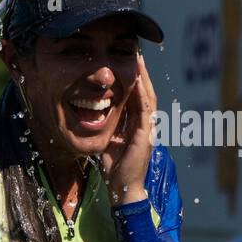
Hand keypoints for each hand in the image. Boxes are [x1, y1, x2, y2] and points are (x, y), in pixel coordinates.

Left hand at [102, 52, 153, 205]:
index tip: (127, 62)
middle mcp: (145, 124)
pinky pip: (145, 109)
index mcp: (136, 125)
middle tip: (135, 53)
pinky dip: (142, 93)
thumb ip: (106, 129)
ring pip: (148, 96)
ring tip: (138, 60)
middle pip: (145, 92)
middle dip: (140, 73)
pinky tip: (137, 80)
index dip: (134, 79)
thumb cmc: (116, 169)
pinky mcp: (146, 134)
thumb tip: (93, 118)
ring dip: (143, 78)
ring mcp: (148, 128)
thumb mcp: (108, 143)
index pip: (136, 97)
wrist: (124, 188)